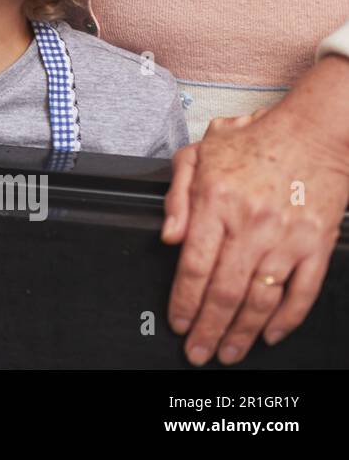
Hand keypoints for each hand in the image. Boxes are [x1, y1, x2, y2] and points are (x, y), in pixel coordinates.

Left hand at [162, 60, 348, 365]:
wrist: (315, 132)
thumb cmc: (255, 141)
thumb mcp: (198, 154)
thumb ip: (176, 196)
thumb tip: (167, 236)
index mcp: (216, 201)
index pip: (193, 265)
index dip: (182, 300)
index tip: (176, 320)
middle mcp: (251, 224)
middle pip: (224, 291)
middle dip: (207, 328)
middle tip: (197, 351)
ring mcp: (286, 238)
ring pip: (260, 298)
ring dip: (242, 332)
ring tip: (229, 351)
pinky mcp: (316, 245)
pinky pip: (302, 292)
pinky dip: (286, 319)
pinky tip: (270, 333)